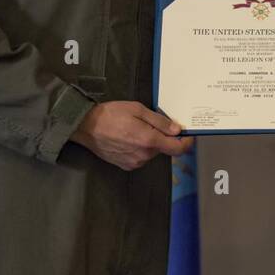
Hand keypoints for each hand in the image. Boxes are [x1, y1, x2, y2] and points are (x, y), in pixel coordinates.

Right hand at [71, 101, 191, 170]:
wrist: (86, 127)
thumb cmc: (110, 115)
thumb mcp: (138, 109)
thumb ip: (160, 121)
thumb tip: (177, 130)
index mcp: (149, 141)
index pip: (177, 148)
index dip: (186, 143)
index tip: (188, 136)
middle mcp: (143, 155)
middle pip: (163, 148)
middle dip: (162, 137)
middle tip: (150, 123)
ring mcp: (134, 162)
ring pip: (151, 153)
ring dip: (149, 142)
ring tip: (134, 129)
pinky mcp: (126, 165)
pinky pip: (140, 157)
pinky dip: (139, 148)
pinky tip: (127, 138)